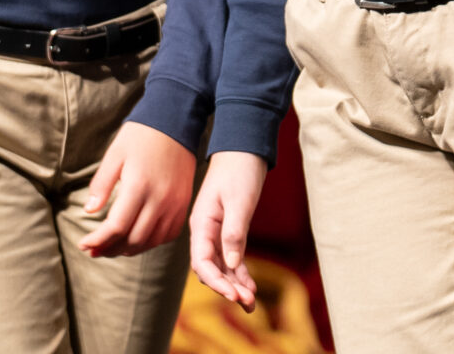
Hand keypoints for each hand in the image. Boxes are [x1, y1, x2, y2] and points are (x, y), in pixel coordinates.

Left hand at [78, 122, 196, 257]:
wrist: (175, 122)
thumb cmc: (141, 135)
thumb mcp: (115, 154)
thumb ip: (101, 184)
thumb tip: (89, 210)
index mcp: (139, 186)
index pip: (116, 227)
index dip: (98, 240)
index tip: (84, 244)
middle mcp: (160, 199)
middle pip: (133, 240)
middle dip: (110, 249)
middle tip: (94, 250)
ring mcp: (175, 204)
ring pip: (151, 241)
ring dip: (129, 249)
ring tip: (112, 248)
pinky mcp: (184, 204)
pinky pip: (168, 235)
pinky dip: (151, 242)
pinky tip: (137, 238)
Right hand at [189, 151, 267, 311]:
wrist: (244, 149)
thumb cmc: (239, 170)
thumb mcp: (239, 200)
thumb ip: (233, 232)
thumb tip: (233, 265)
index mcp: (201, 224)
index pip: (202, 262)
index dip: (216, 282)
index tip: (233, 295)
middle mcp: (205, 232)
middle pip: (211, 269)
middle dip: (228, 288)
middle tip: (247, 303)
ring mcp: (216, 233)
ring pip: (223, 267)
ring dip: (235, 285)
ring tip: (251, 304)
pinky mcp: (229, 231)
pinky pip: (232, 259)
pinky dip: (241, 274)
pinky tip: (250, 289)